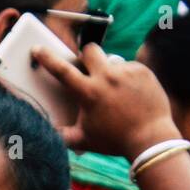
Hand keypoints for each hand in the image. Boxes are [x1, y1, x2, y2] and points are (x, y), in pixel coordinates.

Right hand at [31, 44, 180, 158]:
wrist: (150, 139)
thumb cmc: (114, 141)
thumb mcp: (83, 140)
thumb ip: (61, 135)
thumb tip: (45, 132)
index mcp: (88, 93)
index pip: (62, 70)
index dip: (48, 58)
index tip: (38, 49)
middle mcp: (107, 77)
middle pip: (90, 50)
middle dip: (86, 56)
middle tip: (89, 70)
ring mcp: (126, 72)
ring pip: (111, 61)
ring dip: (109, 73)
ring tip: (116, 94)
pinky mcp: (143, 71)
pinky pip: (129, 68)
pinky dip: (127, 78)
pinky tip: (131, 95)